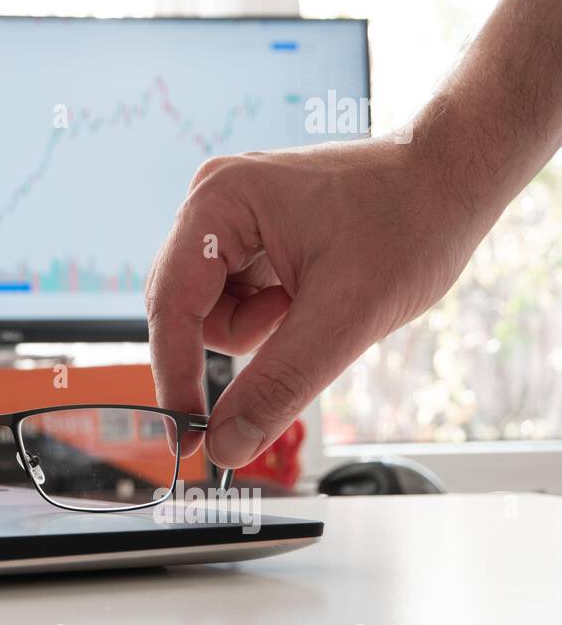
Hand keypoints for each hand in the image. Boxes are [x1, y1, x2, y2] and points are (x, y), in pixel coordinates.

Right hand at [146, 132, 484, 468]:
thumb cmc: (411, 221)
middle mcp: (212, 202)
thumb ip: (278, 385)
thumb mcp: (345, 316)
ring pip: (212, 312)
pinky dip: (271, 315)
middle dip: (242, 338)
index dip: (174, 377)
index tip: (185, 439)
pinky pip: (236, 299)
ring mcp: (230, 217)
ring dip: (260, 329)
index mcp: (219, 202)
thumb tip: (226, 446)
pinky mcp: (249, 234)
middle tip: (289, 347)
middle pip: (186, 309)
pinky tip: (311, 294)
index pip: (171, 306)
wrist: (453, 178)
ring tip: (315, 303)